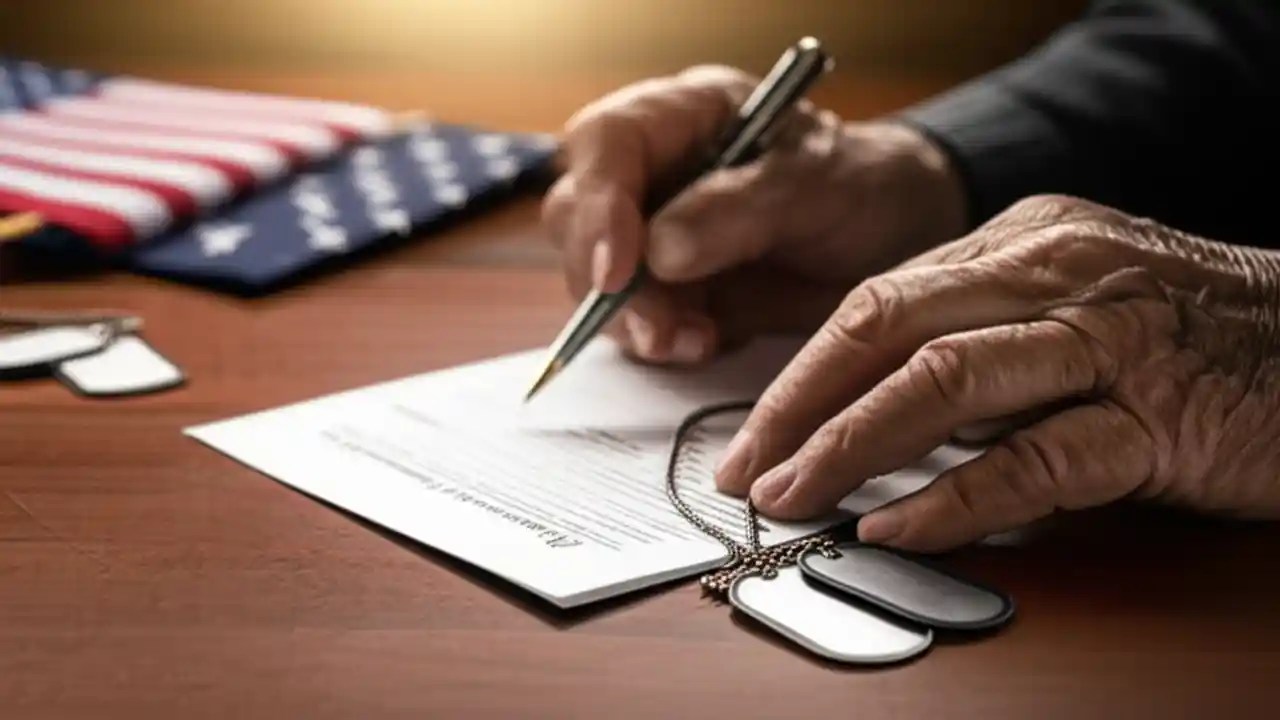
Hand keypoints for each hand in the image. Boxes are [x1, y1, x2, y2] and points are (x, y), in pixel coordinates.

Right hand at [541, 65, 965, 363]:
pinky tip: (702, 344)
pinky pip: (634, 321)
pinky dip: (658, 342)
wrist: (893, 237)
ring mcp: (651, 234)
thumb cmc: (859, 186)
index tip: (620, 270)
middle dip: (609, 282)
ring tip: (694, 341)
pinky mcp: (666, 291)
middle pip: (578, 218)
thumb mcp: (816, 184)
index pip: (606, 143)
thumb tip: (659, 252)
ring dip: (633, 322)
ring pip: (596, 280)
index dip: (600, 205)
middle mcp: (651, 173)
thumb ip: (740, 209)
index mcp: (681, 116)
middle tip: (657, 329)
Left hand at [715, 194, 1279, 550]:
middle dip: (801, 405)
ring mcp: (1106, 344)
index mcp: (1022, 243)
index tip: (753, 433)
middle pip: (890, 328)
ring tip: (797, 495)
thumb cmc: (1179, 332)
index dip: (801, 374)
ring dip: (853, 444)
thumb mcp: (1063, 303)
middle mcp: (1055, 277)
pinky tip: (897, 524)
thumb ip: (973, 336)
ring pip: (946, 382)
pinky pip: (1033, 460)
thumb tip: (862, 407)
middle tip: (750, 469)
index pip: (878, 301)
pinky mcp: (1154, 422)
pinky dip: (954, 497)